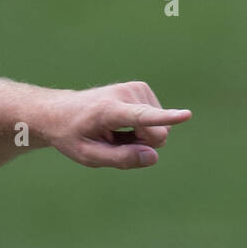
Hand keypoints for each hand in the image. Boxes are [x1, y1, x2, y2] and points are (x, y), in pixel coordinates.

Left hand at [45, 80, 190, 168]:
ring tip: (114, 131)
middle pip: (157, 135)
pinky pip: (157, 120)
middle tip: (113, 141)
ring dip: (139, 137)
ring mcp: (137, 88)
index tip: (186, 115)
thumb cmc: (72, 136)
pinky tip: (121, 124)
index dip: (165, 117)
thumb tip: (153, 156)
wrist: (60, 110)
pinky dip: (141, 127)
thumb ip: (120, 159)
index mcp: (110, 111)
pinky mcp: (142, 88)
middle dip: (142, 145)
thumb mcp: (88, 156)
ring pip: (159, 128)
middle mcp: (126, 94)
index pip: (141, 117)